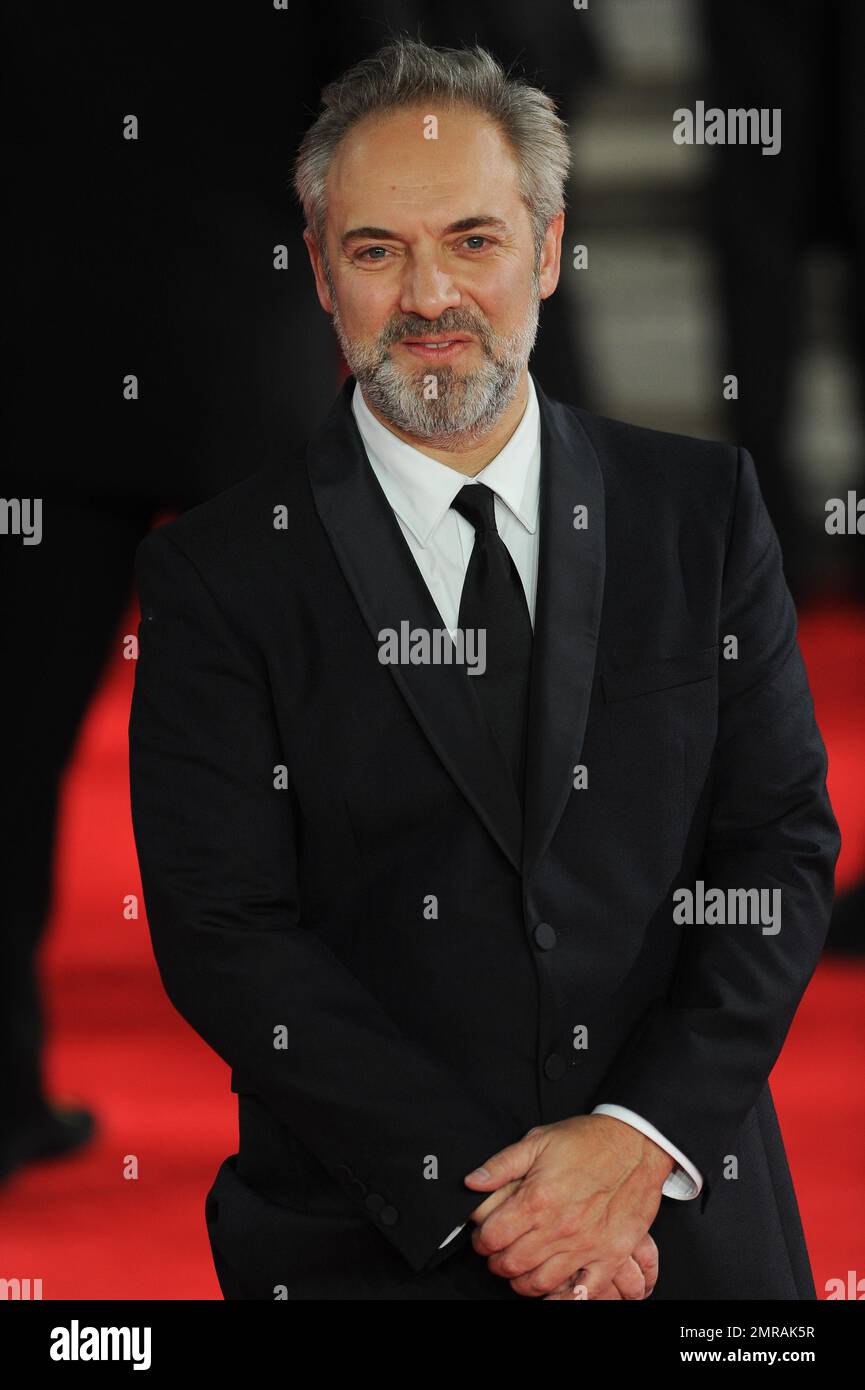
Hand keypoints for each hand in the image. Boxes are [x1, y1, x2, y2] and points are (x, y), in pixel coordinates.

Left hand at [464, 1113, 672, 1297]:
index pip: (492, 1236)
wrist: (636, 1143)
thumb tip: (471, 1182)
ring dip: (523, 1281)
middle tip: (498, 1253)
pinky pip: (584, 1292)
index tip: (483, 1236)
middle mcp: (559, 1227)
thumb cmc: (588, 1141)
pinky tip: (554, 1287)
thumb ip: (501, 1164)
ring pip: (541, 1283)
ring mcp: (586, 1245)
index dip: (480, 1239)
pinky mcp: (611, 1255)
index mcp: (537, 1199)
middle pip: (512, 1264)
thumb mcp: (538, 1140)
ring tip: (522, 1268)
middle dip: (497, 1262)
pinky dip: (564, 1297)